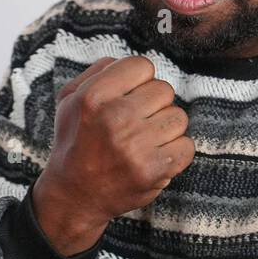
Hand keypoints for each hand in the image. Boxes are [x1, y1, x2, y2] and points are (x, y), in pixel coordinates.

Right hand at [32, 55, 194, 254]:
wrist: (75, 195)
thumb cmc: (76, 142)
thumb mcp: (70, 100)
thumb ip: (99, 72)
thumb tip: (133, 63)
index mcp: (93, 97)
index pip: (142, 66)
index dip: (139, 81)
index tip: (129, 97)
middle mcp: (115, 119)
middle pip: (164, 90)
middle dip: (153, 104)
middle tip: (135, 123)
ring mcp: (136, 146)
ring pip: (179, 117)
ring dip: (166, 128)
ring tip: (144, 141)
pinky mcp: (154, 170)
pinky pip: (187, 146)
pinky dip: (176, 152)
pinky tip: (155, 156)